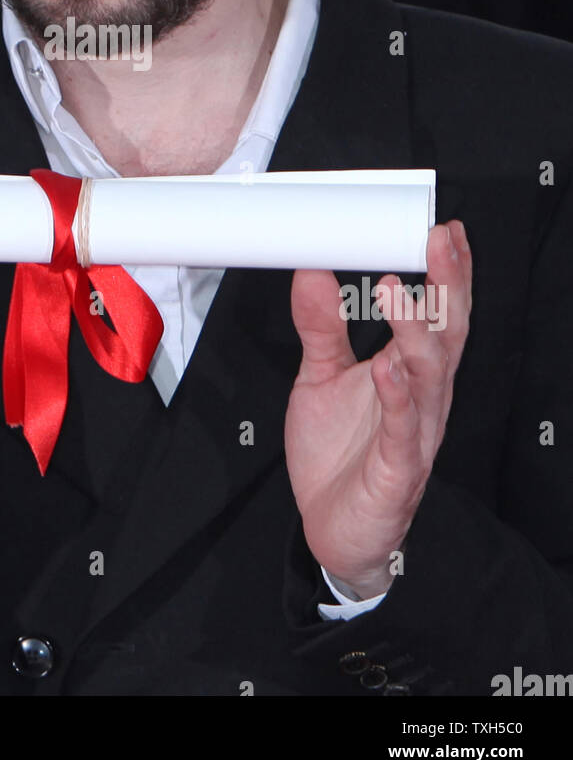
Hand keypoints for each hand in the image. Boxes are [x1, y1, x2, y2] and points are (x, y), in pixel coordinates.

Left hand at [284, 220, 470, 598]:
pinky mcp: (398, 471)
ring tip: (398, 293)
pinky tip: (388, 368)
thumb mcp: (319, 377)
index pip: (438, 315)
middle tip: (437, 242)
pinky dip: (398, 398)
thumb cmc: (339, 454)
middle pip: (446, 336)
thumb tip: (311, 271)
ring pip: (429, 378)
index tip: (442, 230)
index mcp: (409, 371)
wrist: (332, 528)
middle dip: (448, 287)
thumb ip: (319, 327)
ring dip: (416, 333)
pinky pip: (403, 432)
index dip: (446, 274)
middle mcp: (421, 398)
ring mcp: (415, 435)